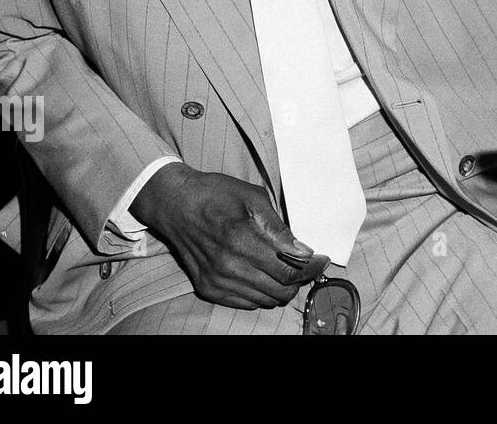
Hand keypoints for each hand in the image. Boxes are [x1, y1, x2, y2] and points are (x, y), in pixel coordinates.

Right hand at [130, 162, 328, 308]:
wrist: (174, 204)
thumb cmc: (216, 194)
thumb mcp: (254, 198)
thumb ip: (279, 228)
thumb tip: (304, 251)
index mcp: (242, 241)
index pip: (288, 271)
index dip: (311, 269)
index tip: (321, 260)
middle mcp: (228, 267)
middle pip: (279, 290)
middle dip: (299, 279)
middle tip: (304, 264)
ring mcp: (216, 281)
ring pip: (264, 300)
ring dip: (279, 287)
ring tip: (283, 267)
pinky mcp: (207, 288)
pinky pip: (244, 302)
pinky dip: (259, 292)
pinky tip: (261, 273)